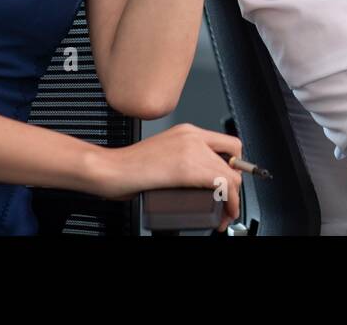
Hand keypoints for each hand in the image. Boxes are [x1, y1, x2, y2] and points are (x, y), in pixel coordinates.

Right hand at [93, 123, 242, 232]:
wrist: (110, 169)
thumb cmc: (128, 167)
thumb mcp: (164, 154)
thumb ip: (183, 159)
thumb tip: (200, 180)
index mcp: (188, 131)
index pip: (228, 144)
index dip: (234, 166)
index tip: (230, 184)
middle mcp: (193, 136)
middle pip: (234, 160)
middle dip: (236, 187)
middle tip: (229, 204)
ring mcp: (191, 150)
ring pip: (231, 175)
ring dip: (234, 199)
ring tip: (226, 213)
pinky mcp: (187, 168)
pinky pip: (222, 184)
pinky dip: (229, 202)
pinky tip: (224, 211)